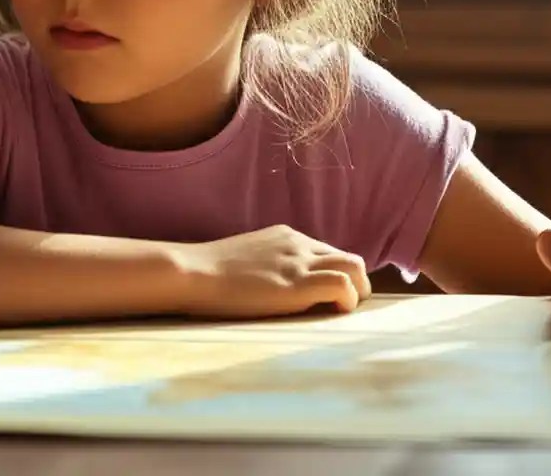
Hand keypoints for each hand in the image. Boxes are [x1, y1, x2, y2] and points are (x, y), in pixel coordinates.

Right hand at [175, 225, 372, 318]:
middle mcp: (298, 244)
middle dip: (355, 284)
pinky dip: (347, 300)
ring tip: (341, 312)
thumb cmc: (206, 273)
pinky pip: (342, 285)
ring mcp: (298, 263)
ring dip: (357, 291)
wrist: (192, 272)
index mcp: (285, 236)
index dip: (333, 276)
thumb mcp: (243, 259)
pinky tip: (333, 313)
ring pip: (354, 267)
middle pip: (349, 258)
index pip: (327, 253)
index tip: (325, 298)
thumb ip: (264, 265)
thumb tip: (268, 286)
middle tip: (340, 308)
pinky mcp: (297, 284)